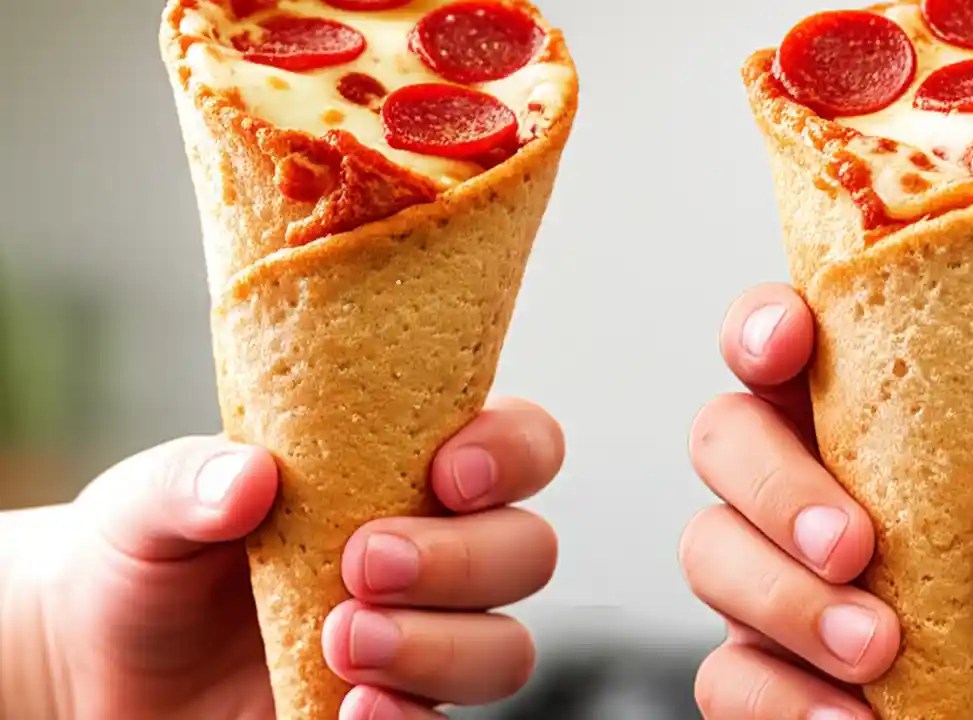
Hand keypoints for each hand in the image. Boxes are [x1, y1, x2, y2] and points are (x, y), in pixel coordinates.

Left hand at [0, 397, 563, 719]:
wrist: (96, 664)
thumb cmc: (142, 558)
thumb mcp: (144, 503)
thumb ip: (188, 479)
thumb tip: (248, 479)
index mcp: (401, 470)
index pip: (516, 444)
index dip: (513, 452)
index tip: (450, 472)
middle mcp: (431, 554)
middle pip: (529, 551)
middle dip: (463, 559)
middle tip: (364, 564)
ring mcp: (417, 640)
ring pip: (506, 648)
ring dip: (440, 645)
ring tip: (342, 640)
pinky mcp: (387, 712)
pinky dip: (409, 719)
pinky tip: (350, 707)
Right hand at [679, 284, 972, 719]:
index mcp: (875, 448)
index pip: (793, 354)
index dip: (767, 325)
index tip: (793, 339)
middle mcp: (806, 505)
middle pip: (724, 436)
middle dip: (774, 481)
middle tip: (853, 544)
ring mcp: (770, 592)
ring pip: (707, 549)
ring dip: (784, 596)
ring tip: (876, 648)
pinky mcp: (758, 682)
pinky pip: (724, 675)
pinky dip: (781, 699)